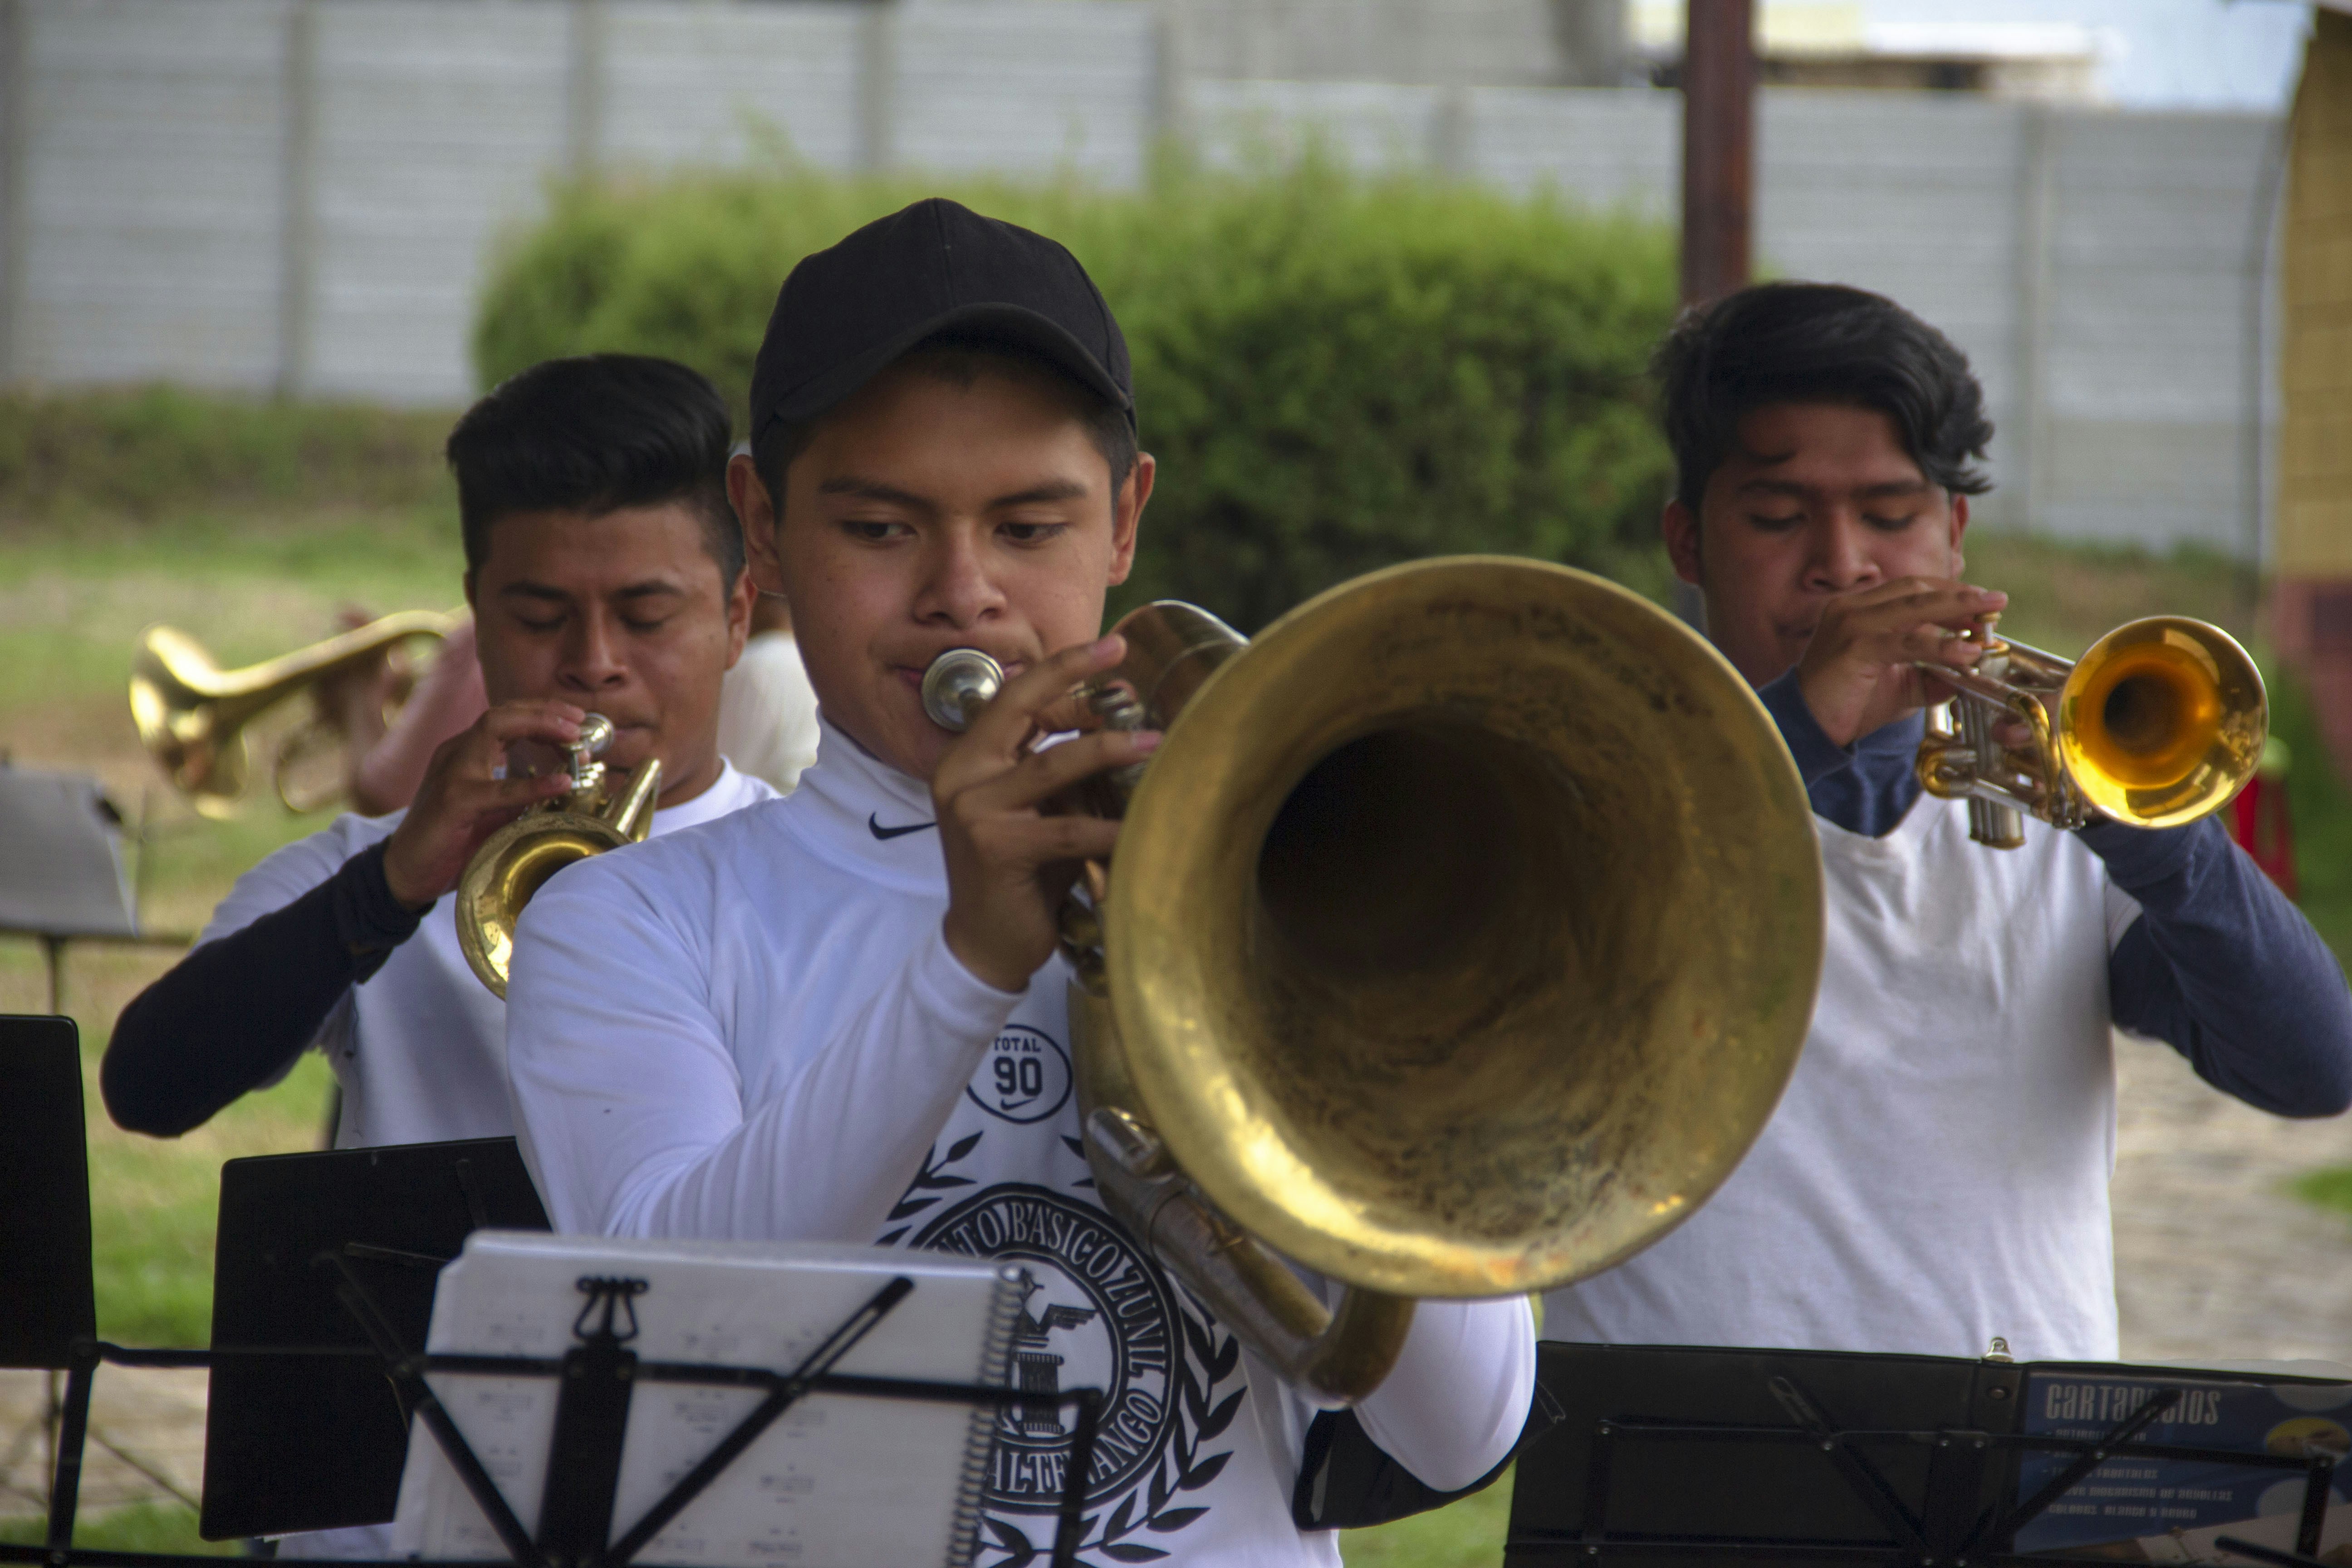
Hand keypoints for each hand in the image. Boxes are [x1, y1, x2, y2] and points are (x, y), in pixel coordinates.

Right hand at [380, 702, 585, 908]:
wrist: (406, 873)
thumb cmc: (450, 841)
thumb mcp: (491, 809)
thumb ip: (518, 793)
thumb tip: (562, 784)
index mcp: (464, 753)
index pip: (505, 717)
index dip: (541, 712)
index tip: (575, 720)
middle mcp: (456, 753)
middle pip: (502, 713)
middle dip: (544, 711)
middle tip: (579, 720)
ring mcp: (451, 774)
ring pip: (494, 729)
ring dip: (539, 726)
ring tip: (572, 738)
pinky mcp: (453, 802)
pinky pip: (498, 788)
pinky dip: (533, 784)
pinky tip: (561, 783)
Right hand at [933, 636, 1161, 993]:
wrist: (986, 942)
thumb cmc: (1022, 872)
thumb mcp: (1041, 806)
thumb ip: (1063, 765)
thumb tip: (1120, 716)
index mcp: (967, 757)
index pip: (1014, 698)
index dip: (1062, 671)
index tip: (1112, 648)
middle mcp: (961, 775)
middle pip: (1021, 708)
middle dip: (1074, 677)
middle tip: (1121, 652)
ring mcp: (974, 810)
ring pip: (1053, 765)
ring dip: (1109, 749)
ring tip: (1155, 743)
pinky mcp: (996, 847)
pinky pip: (1068, 828)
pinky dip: (1111, 827)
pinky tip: (1146, 825)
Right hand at [1796, 578, 2007, 747]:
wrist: (1805, 727)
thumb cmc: (1845, 705)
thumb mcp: (1897, 686)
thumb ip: (1929, 677)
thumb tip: (1965, 677)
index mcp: (1858, 609)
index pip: (1910, 589)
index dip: (1949, 593)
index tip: (1982, 603)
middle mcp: (1852, 607)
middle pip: (1917, 590)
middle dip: (1961, 595)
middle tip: (1996, 601)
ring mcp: (1851, 623)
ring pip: (1915, 608)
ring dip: (1957, 610)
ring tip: (1989, 617)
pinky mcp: (1855, 647)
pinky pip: (1907, 641)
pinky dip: (1940, 645)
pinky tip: (1966, 652)